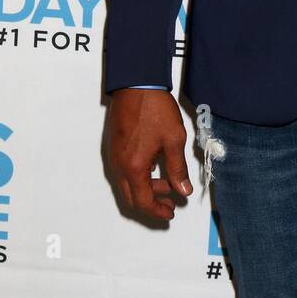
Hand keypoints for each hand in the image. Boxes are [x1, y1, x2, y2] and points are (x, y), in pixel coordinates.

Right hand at [105, 89, 192, 220]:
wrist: (136, 84)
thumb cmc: (154, 109)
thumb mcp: (174, 139)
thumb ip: (177, 168)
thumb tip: (183, 191)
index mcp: (133, 167)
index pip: (143, 202)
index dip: (157, 211)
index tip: (171, 213)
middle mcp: (119, 166)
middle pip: (132, 198)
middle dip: (152, 203)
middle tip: (171, 203)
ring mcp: (114, 156)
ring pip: (127, 185)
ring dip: (145, 189)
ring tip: (167, 183)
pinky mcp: (114, 147)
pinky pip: (124, 172)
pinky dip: (138, 177)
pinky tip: (155, 167)